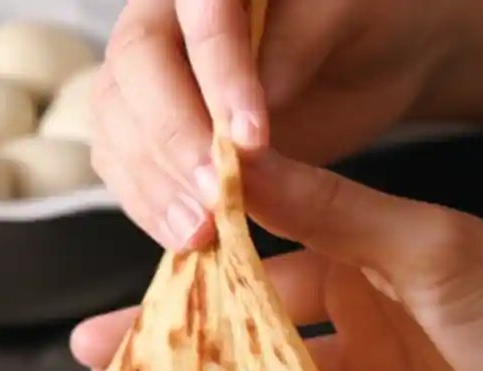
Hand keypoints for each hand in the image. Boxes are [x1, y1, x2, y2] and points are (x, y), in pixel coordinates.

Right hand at [72, 150, 482, 370]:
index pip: (264, 252)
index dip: (201, 263)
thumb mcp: (421, 245)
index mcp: (366, 256)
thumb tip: (243, 163)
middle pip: (254, 328)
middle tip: (109, 351)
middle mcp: (360, 317)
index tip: (141, 272)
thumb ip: (328, 213)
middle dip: (186, 339)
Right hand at [91, 0, 458, 251]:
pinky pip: (121, 162)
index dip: (218, 76)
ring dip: (153, 182)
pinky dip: (148, 204)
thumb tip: (250, 110)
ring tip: (198, 232)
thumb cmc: (364, 23)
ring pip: (118, 121)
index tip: (252, 138)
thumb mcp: (350, 19)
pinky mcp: (145, 127)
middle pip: (137, 69)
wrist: (364, 59)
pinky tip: (183, 236)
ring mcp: (145, 73)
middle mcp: (164, 17)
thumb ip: (301, 44)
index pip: (199, 17)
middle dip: (174, 138)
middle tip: (215, 193)